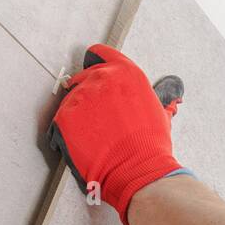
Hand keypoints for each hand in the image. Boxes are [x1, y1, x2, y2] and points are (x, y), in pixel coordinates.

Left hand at [47, 43, 184, 224]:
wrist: (138, 171)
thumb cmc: (150, 147)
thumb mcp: (159, 113)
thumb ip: (152, 99)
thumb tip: (166, 100)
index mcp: (125, 71)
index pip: (99, 53)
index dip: (96, 65)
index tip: (93, 74)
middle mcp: (101, 78)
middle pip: (82, 77)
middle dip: (87, 96)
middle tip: (96, 117)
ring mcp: (80, 97)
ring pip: (70, 102)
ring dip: (78, 117)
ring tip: (93, 138)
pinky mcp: (64, 118)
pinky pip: (58, 123)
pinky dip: (65, 135)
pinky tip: (82, 146)